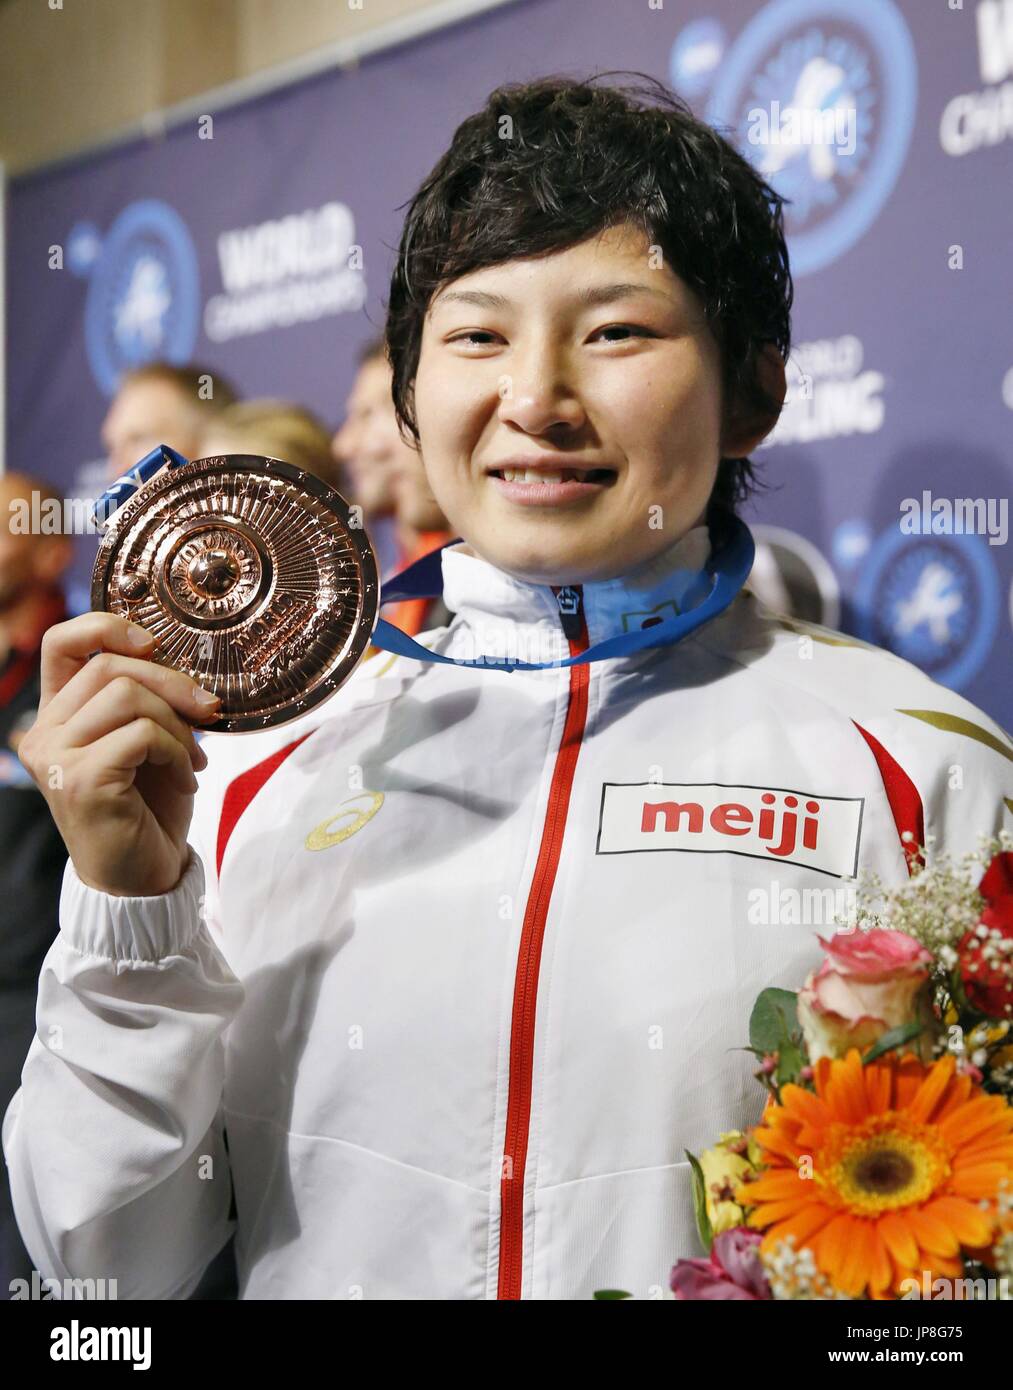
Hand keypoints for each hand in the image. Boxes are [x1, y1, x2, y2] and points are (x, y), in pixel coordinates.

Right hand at [18, 614, 221, 896]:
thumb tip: (186, 668)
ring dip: (178, 724)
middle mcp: (45, 733)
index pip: (60, 642)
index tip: (153, 643)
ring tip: (193, 759)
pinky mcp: (83, 780)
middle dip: (172, 682)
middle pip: (108, 665)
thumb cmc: (148, 808)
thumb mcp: (149, 742)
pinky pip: (142, 735)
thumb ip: (148, 701)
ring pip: (127, 696)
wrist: (144, 878)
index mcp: (57, 716)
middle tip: (209, 711)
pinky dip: (177, 752)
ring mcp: (58, 757)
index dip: (106, 626)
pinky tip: (186, 780)